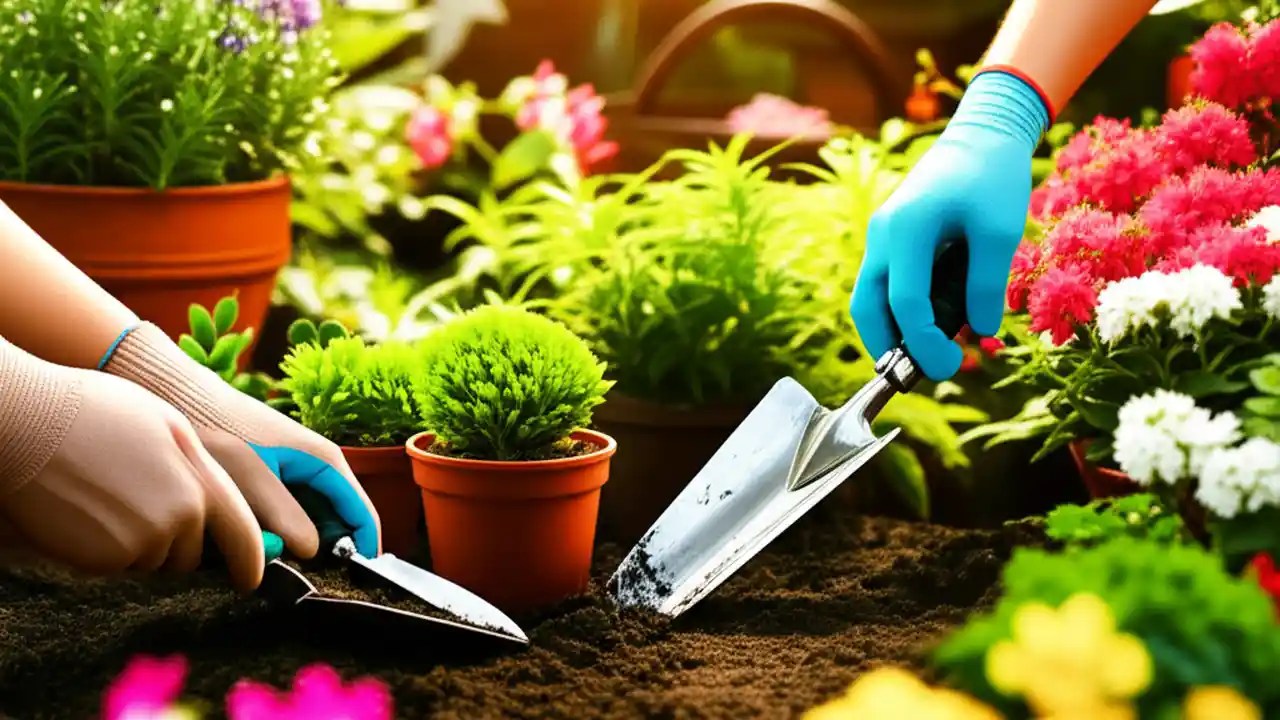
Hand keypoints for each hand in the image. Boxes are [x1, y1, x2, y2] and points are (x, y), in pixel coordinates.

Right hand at [0, 369, 264, 590]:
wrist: (27, 425)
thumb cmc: (95, 412)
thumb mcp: (166, 424)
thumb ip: (199, 467)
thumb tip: (213, 502)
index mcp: (201, 482)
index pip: (241, 535)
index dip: (250, 562)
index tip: (250, 580)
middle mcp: (179, 517)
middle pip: (190, 555)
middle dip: (174, 543)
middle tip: (137, 504)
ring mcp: (142, 542)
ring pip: (152, 561)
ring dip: (138, 544)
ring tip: (106, 499)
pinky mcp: (104, 561)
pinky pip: (116, 566)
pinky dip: (105, 550)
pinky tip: (85, 514)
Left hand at [101, 323, 381, 557]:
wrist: (185, 398)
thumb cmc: (221, 429)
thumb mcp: (252, 477)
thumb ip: (284, 516)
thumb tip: (312, 552)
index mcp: (326, 462)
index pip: (362, 515)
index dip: (363, 551)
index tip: (354, 581)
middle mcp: (319, 468)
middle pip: (338, 522)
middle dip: (326, 551)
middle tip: (299, 577)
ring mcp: (298, 473)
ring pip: (312, 521)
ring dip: (299, 543)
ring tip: (273, 561)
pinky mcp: (276, 478)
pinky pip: (290, 514)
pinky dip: (280, 531)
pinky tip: (256, 543)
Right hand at [850, 70, 1047, 379]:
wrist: (981, 133)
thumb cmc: (993, 177)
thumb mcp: (1000, 231)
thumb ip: (986, 285)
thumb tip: (981, 333)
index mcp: (906, 230)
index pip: (905, 304)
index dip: (924, 344)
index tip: (952, 368)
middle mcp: (882, 235)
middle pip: (866, 307)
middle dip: (888, 347)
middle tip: (921, 373)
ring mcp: (881, 236)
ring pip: (869, 298)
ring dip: (893, 330)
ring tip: (932, 351)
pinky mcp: (889, 238)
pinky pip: (885, 283)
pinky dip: (901, 309)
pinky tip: (935, 320)